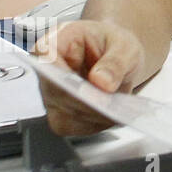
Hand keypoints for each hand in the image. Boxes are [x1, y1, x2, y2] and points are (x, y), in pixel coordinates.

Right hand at [33, 20, 144, 136]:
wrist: (117, 55)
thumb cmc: (113, 44)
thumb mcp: (124, 45)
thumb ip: (115, 61)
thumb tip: (102, 82)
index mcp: (54, 46)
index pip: (48, 64)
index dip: (66, 81)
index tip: (89, 93)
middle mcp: (47, 74)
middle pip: (58, 96)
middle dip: (87, 104)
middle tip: (111, 105)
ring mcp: (53, 97)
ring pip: (64, 118)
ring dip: (93, 117)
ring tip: (119, 110)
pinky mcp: (63, 114)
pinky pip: (75, 127)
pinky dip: (97, 124)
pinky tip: (115, 115)